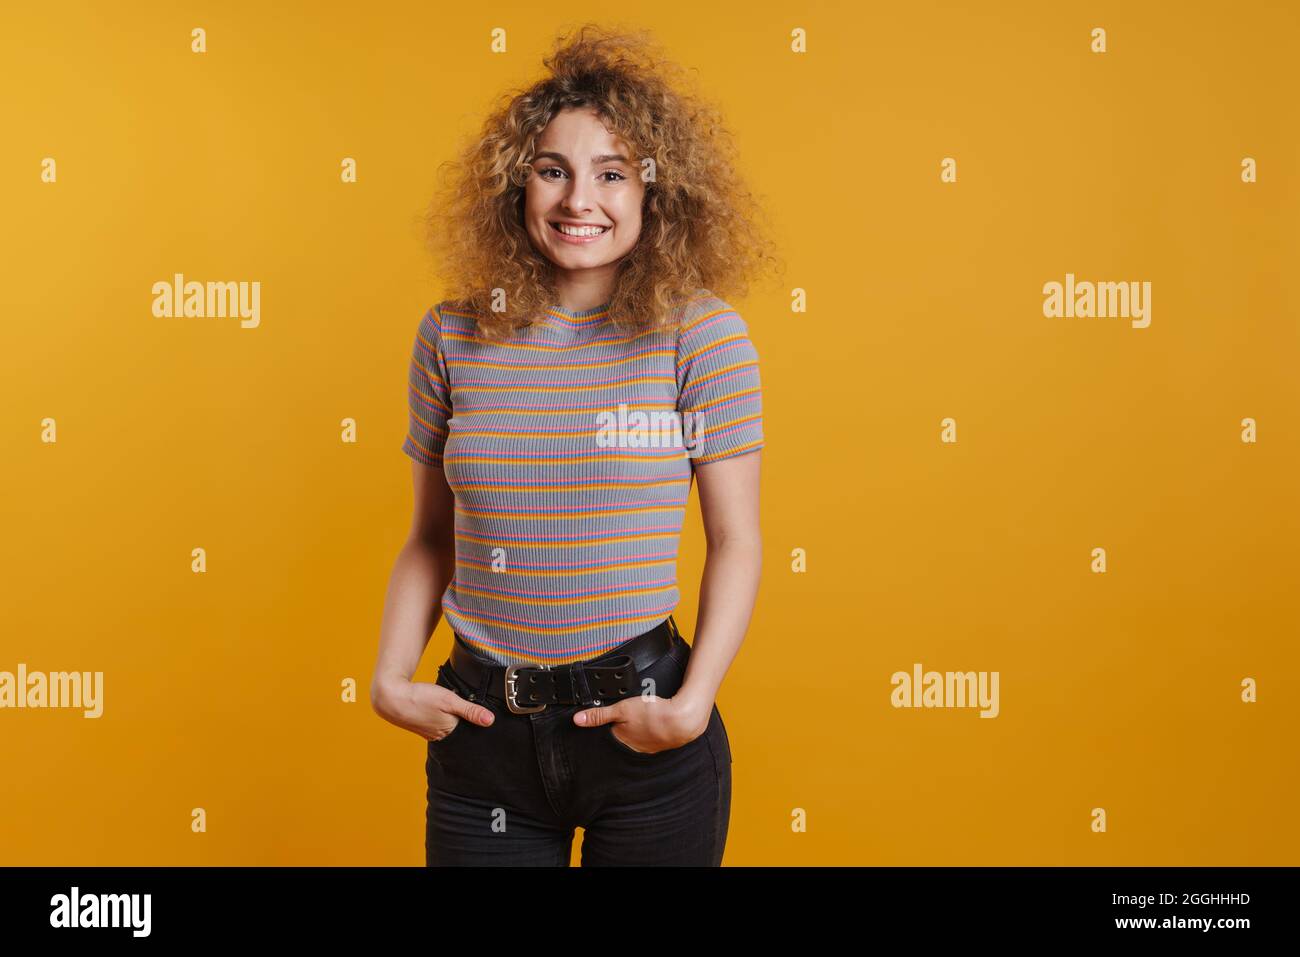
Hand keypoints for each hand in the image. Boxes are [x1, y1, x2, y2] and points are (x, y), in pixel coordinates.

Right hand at [371, 676, 493, 741]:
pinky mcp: (421, 725)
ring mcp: (429, 731)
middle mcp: (439, 735)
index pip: (469, 735)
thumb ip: (470, 710)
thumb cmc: (420, 698)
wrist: (391, 697)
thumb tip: (490, 721)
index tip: (486, 725)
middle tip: (475, 718)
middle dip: (467, 727)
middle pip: (459, 733)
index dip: (477, 728)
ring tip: (460, 714)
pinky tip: (443, 712)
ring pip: (448, 727)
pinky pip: (438, 724)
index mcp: (448, 732)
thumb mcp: (449, 700)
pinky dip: (443, 719)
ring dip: (454, 721)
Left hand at [574, 693, 709, 753]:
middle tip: (633, 713)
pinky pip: (653, 738)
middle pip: (623, 738)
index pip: (608, 736)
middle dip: (625, 728)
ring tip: (645, 716)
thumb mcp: (622, 709)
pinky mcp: (663, 744)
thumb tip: (577, 720)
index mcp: (622, 741)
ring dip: (640, 730)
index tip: (612, 718)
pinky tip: (656, 722)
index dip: (609, 725)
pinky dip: (653, 730)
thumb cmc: (653, 714)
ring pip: (639, 739)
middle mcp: (634, 749)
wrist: (683, 719)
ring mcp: (649, 748)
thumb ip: (599, 715)